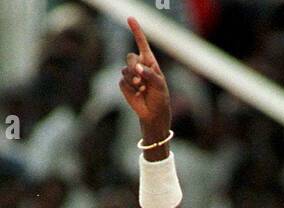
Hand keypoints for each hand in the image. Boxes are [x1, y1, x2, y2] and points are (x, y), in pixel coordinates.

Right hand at [119, 17, 170, 132]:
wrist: (154, 114)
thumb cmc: (160, 98)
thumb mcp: (160, 85)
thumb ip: (150, 74)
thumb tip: (138, 69)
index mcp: (149, 62)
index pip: (142, 44)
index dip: (136, 31)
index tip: (130, 19)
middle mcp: (139, 66)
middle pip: (130, 57)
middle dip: (134, 66)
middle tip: (142, 78)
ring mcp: (131, 75)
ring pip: (125, 70)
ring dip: (134, 80)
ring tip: (142, 88)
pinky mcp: (125, 85)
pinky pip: (123, 81)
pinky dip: (130, 88)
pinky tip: (137, 93)